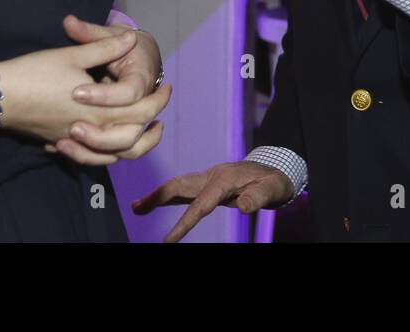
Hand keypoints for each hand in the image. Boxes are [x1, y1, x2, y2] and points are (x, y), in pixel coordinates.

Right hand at [0, 32, 169, 165]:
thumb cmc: (35, 72)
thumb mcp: (72, 54)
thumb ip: (104, 47)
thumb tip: (131, 37)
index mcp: (98, 110)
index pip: (140, 111)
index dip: (158, 100)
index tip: (166, 87)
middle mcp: (90, 130)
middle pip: (132, 137)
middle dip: (151, 123)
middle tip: (160, 104)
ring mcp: (74, 140)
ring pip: (113, 155)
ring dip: (134, 145)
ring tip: (147, 130)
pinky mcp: (61, 142)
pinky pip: (91, 157)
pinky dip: (107, 153)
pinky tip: (111, 142)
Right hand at [133, 161, 293, 241]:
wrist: (274, 167)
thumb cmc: (273, 181)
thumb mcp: (272, 189)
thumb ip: (258, 197)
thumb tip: (244, 207)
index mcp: (225, 180)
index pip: (201, 204)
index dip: (184, 222)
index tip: (168, 241)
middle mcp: (212, 176)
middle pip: (179, 185)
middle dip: (157, 196)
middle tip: (136, 208)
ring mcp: (208, 178)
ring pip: (178, 185)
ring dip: (157, 195)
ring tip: (136, 207)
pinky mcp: (207, 183)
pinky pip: (184, 189)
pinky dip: (167, 195)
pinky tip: (153, 202)